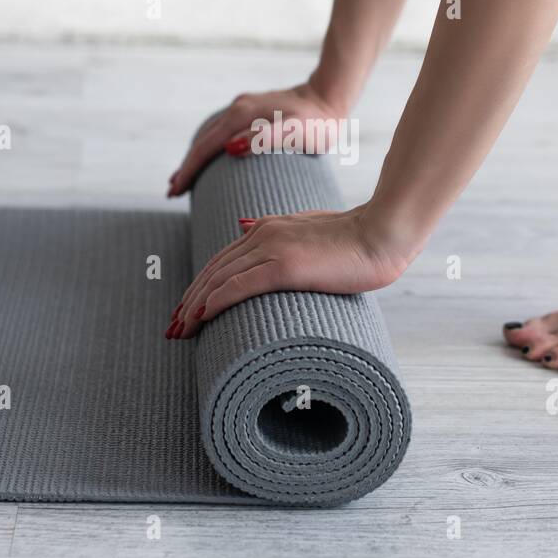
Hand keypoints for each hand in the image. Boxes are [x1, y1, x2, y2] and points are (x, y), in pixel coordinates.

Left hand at [166, 207, 411, 339]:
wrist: (383, 233)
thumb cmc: (357, 237)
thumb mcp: (310, 228)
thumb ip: (278, 230)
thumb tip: (243, 226)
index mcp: (268, 227)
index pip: (222, 259)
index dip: (201, 285)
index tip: (188, 309)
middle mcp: (263, 233)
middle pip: (213, 270)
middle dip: (190, 300)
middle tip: (174, 327)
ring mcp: (273, 247)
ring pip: (219, 279)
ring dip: (195, 307)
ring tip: (181, 330)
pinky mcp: (285, 264)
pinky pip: (239, 285)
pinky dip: (216, 301)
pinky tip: (202, 317)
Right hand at [167, 81, 345, 196]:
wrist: (330, 97)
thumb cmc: (316, 122)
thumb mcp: (293, 132)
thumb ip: (262, 139)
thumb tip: (229, 150)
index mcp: (241, 115)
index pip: (205, 147)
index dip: (189, 170)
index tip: (175, 192)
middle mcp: (237, 108)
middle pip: (202, 141)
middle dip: (187, 167)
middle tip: (172, 192)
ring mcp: (243, 108)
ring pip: (210, 136)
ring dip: (195, 158)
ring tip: (184, 179)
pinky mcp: (252, 111)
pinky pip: (221, 132)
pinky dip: (209, 148)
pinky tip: (211, 157)